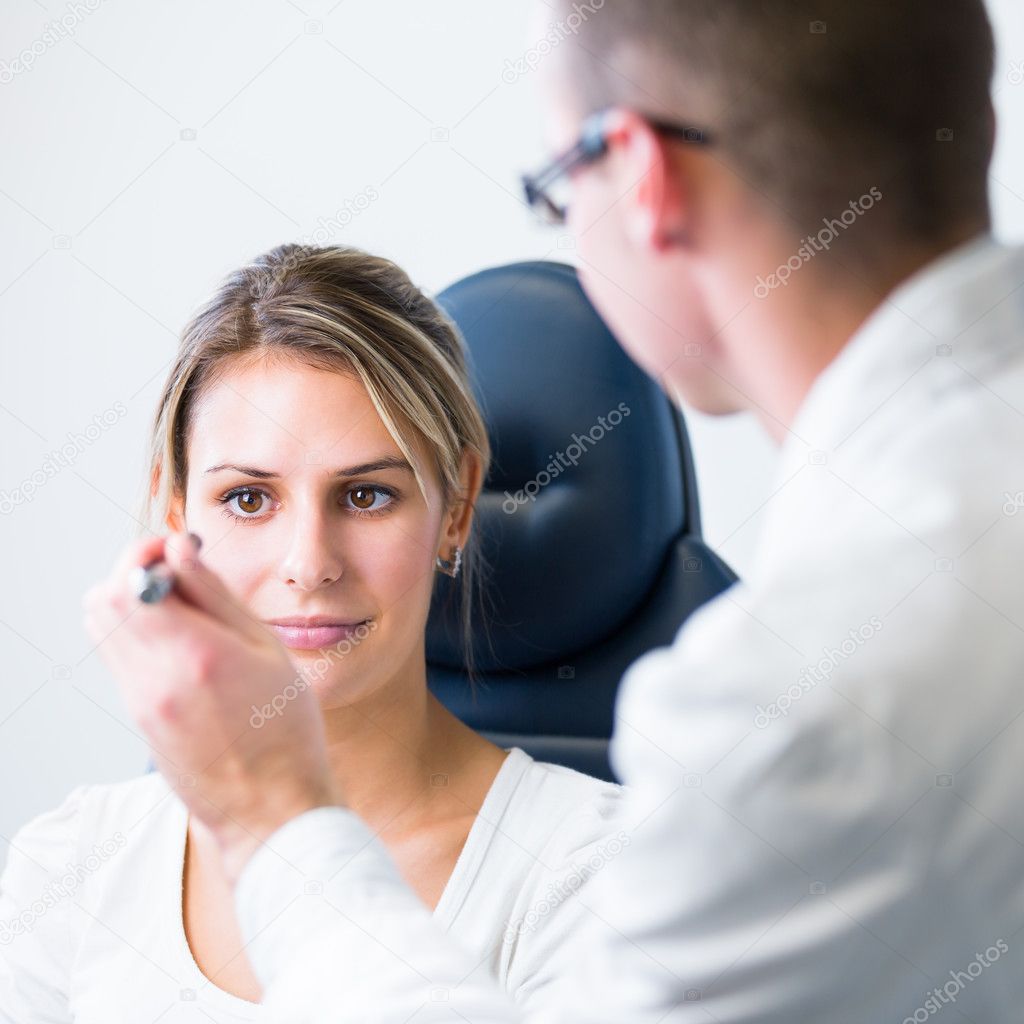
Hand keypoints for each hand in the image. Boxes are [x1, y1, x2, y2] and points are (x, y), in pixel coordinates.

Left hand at [82, 530, 341, 882]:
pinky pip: (119, 659)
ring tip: (181, 609)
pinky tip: (183, 645)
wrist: (270, 810)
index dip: (147, 551)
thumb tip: (180, 549)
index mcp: (194, 654)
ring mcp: (139, 703)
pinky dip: (138, 636)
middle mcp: (153, 678)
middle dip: (132, 573)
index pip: (132, 580)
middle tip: (175, 573)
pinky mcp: (137, 720)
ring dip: (131, 604)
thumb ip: (218, 596)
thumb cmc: (286, 730)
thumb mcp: (269, 651)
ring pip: (102, 629)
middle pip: (103, 599)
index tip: (177, 548)